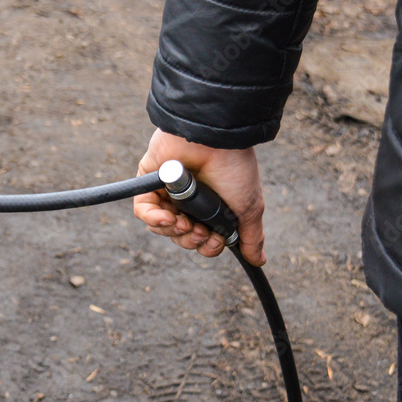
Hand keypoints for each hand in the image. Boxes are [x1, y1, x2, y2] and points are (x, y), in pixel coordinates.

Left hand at [134, 130, 266, 265]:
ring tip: (184, 221)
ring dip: (174, 231)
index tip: (215, 240)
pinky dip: (153, 219)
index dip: (207, 246)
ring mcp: (167, 192)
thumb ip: (250, 236)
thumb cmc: (235, 169)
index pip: (202, 239)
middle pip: (181, 236)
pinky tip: (167, 218)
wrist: (216, 141)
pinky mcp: (149, 182)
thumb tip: (258, 260)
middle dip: (191, 240)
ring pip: (161, 227)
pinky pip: (143, 210)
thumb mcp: (248, 208)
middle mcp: (188, 202)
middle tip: (199, 231)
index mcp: (210, 208)